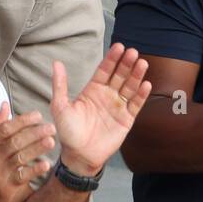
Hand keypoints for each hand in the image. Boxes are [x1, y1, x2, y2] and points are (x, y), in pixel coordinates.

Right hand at [0, 104, 56, 201]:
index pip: (6, 128)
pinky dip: (34, 170)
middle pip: (16, 141)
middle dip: (35, 133)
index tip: (38, 116)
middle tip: (51, 128)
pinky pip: (22, 176)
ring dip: (37, 149)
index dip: (23, 121)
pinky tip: (46, 165)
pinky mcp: (6, 185)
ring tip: (51, 142)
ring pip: (20, 156)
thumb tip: (5, 105)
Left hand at [52, 43, 152, 175]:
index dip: (112, 59)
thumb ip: (60, 85)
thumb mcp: (60, 107)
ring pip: (130, 87)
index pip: (104, 70)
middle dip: (126, 64)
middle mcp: (107, 96)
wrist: (79, 155)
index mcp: (93, 90)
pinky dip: (141, 95)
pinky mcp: (127, 119)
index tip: (119, 47)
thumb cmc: (67, 132)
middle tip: (133, 52)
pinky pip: (135, 105)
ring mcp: (118, 107)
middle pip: (119, 76)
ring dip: (136, 75)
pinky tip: (146, 84)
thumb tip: (56, 63)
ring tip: (142, 63)